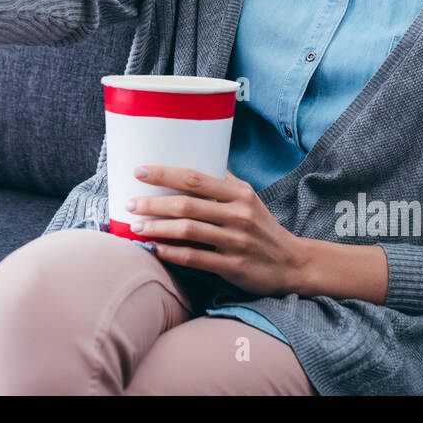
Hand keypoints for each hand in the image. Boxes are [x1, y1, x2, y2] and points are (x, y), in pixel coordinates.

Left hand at [125, 165, 303, 296]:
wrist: (292, 263)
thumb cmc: (262, 227)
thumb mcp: (249, 198)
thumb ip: (225, 181)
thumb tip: (200, 156)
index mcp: (240, 193)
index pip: (195, 178)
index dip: (165, 174)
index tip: (139, 171)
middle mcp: (239, 214)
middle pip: (187, 204)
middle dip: (153, 203)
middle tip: (129, 203)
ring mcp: (236, 241)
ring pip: (188, 230)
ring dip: (157, 228)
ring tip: (136, 227)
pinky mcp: (234, 266)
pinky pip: (196, 258)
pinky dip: (173, 253)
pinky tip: (156, 249)